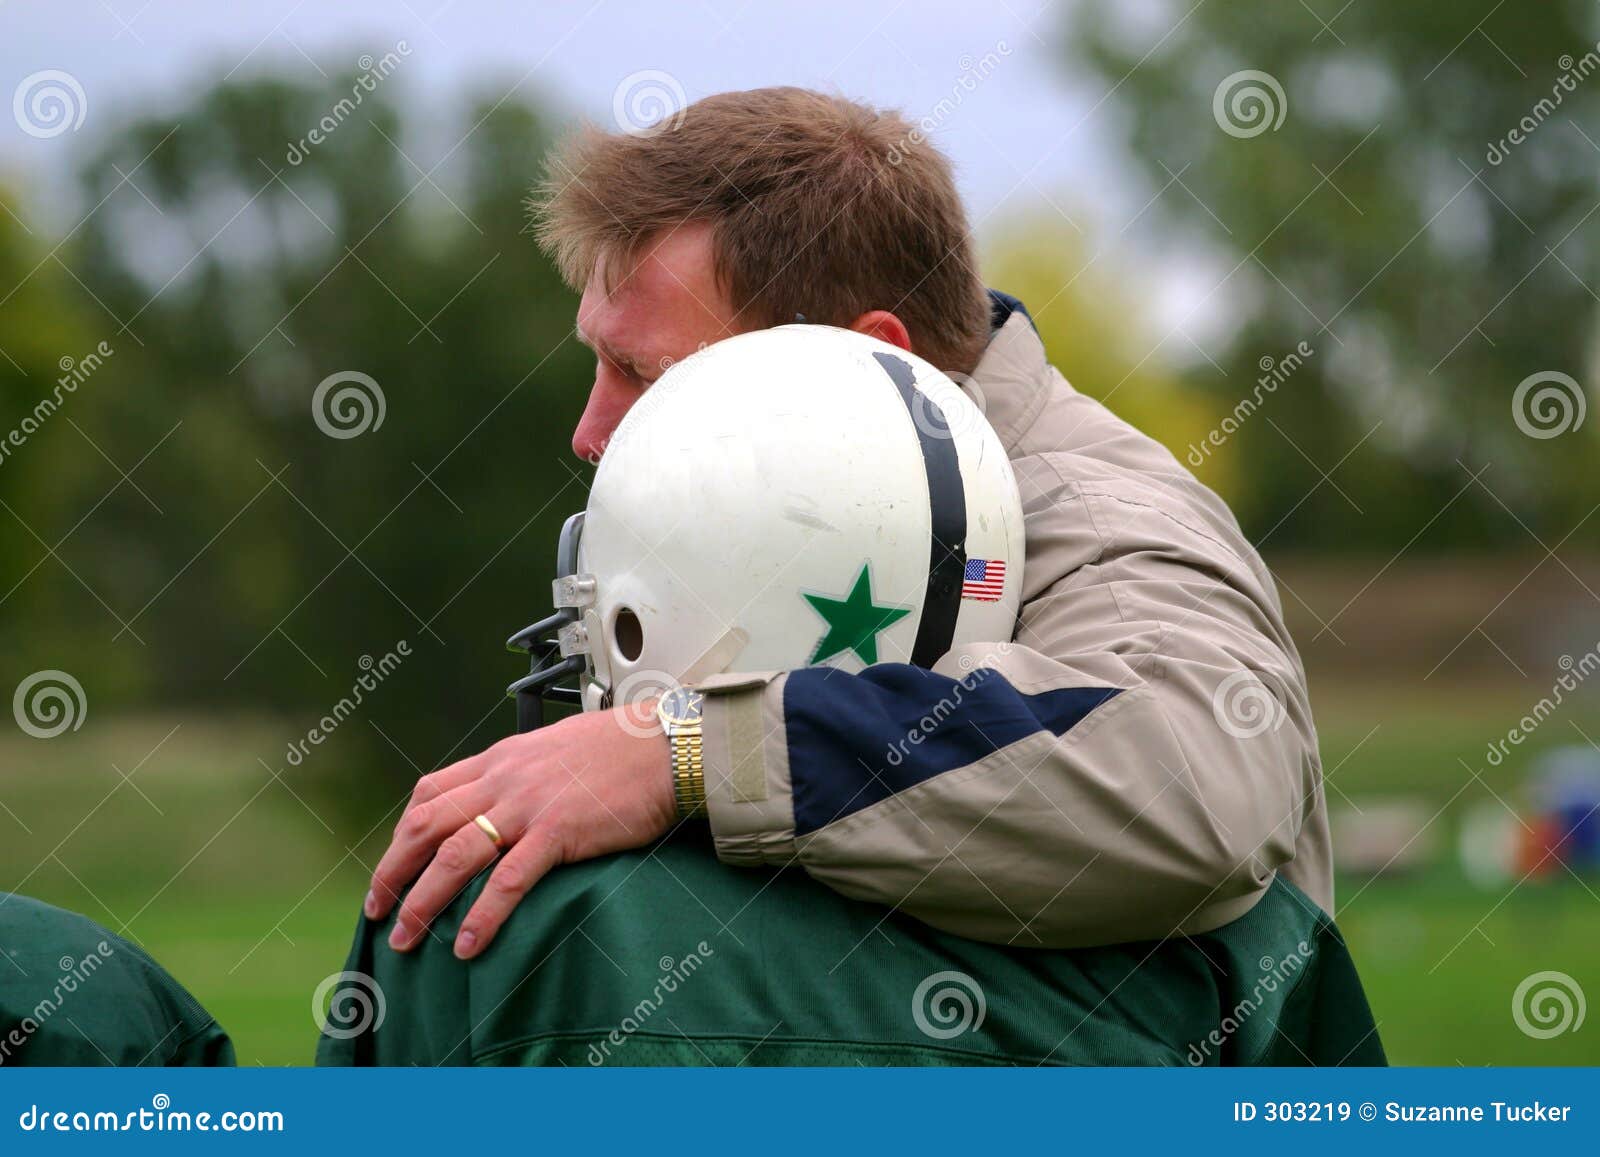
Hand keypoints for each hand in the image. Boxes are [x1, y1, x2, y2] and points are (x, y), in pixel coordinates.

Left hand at [365, 702, 674, 958]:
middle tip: (378, 911)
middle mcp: (503, 779)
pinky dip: (484, 915)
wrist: (665, 746)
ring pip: (454, 856)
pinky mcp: (559, 831)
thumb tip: (507, 801)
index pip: (429, 793)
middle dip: (393, 873)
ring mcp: (528, 806)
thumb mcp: (554, 749)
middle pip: (425, 826)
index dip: (402, 834)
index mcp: (501, 759)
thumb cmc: (622, 750)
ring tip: (407, 939)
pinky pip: (509, 880)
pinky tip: (470, 945)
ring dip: (423, 902)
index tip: (392, 866)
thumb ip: (523, 773)